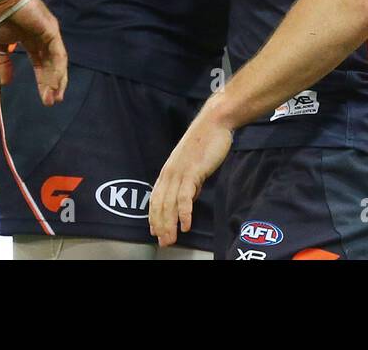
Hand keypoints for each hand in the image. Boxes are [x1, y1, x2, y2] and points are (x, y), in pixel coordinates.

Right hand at [0, 0, 67, 105]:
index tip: (45, 99)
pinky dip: (58, 69)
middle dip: (53, 85)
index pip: (41, 65)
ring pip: (58, 62)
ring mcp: (50, 34)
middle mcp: (44, 38)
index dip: (42, 82)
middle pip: (52, 66)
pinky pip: (58, 53)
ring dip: (58, 80)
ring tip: (56, 97)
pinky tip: (56, 83)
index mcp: (31, 41)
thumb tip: (7, 82)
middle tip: (53, 102)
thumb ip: (3, 64)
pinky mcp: (51, 30)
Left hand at [149, 109, 232, 246]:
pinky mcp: (192, 172)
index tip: (155, 232)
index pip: (156, 198)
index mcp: (168, 171)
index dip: (154, 217)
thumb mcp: (193, 166)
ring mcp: (179, 172)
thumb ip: (190, 183)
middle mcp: (169, 173)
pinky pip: (185, 197)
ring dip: (169, 224)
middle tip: (164, 243)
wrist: (214, 123)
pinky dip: (184, 213)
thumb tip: (189, 199)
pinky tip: (186, 225)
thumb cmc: (206, 142)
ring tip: (171, 239)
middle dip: (160, 226)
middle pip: (160, 205)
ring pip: (169, 204)